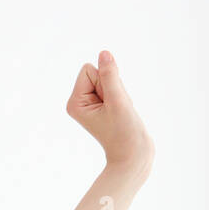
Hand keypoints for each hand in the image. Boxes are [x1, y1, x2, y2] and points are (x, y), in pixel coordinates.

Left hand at [66, 51, 154, 179]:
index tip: (110, 106)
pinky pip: (115, 86)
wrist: (134, 156)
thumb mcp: (118, 100)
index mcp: (74, 102)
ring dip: (120, 93)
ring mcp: (90, 104)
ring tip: (120, 113)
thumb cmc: (125, 132)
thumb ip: (110, 75)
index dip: (106, 83)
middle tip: (117, 111)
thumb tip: (104, 53)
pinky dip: (123, 97)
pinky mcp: (101, 105)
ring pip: (109, 79)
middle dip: (114, 88)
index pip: (90, 70)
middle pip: (99, 73)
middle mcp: (79, 102)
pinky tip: (122, 113)